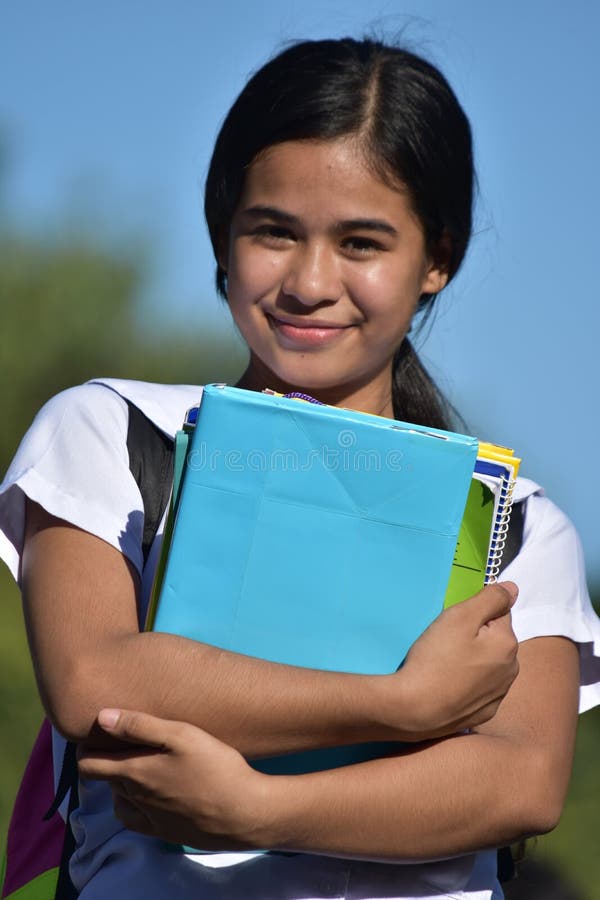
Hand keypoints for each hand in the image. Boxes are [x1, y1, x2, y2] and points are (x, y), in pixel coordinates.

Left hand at [78, 709, 268, 849]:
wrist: (244, 813)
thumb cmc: (215, 767)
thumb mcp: (181, 735)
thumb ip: (140, 725)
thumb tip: (101, 717)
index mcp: (134, 772)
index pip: (89, 764)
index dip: (86, 748)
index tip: (96, 733)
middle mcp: (135, 798)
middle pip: (104, 780)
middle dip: (104, 761)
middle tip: (120, 742)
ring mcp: (150, 818)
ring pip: (120, 800)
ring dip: (120, 783)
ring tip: (135, 766)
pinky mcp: (166, 832)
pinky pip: (136, 820)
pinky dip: (134, 806)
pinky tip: (148, 796)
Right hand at [382, 582, 518, 739]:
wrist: (414, 709)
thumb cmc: (435, 658)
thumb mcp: (459, 617)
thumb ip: (490, 598)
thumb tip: (513, 588)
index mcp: (508, 644)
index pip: (498, 613)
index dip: (473, 615)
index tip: (453, 626)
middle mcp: (511, 670)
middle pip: (494, 639)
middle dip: (476, 637)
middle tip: (446, 644)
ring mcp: (499, 695)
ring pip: (488, 664)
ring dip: (474, 660)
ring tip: (445, 666)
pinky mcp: (485, 713)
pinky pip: (480, 688)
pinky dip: (469, 683)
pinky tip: (449, 686)